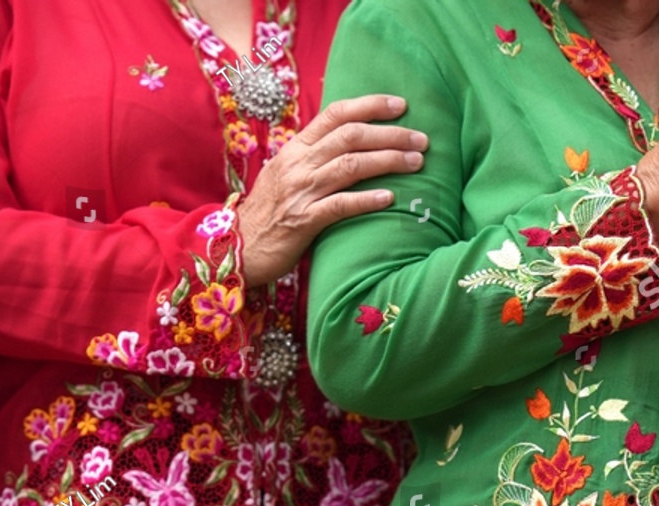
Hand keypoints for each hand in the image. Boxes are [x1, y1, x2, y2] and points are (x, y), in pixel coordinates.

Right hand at [239, 94, 426, 285]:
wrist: (237, 247)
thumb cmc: (268, 212)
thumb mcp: (286, 175)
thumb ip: (313, 158)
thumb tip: (348, 144)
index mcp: (295, 148)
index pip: (335, 114)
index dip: (370, 105)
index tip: (400, 105)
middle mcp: (298, 164)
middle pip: (351, 136)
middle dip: (391, 133)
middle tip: (422, 139)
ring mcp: (300, 191)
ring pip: (351, 165)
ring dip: (388, 160)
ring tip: (417, 162)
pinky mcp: (303, 221)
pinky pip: (341, 205)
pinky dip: (367, 199)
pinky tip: (390, 198)